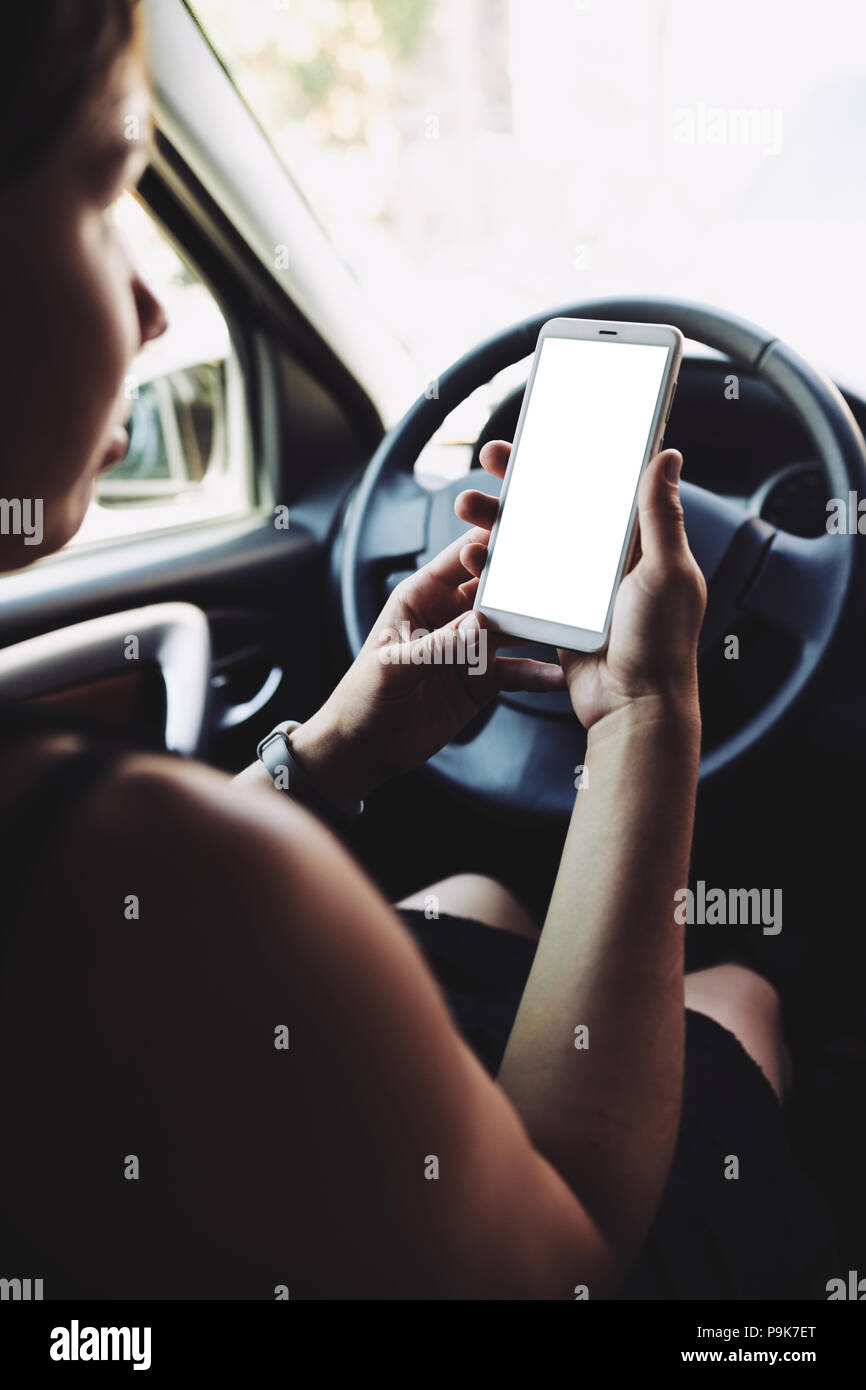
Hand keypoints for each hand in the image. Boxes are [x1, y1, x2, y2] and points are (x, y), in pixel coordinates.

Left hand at [289, 442, 564, 804]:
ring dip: (541, 626)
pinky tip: (562, 676)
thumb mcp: (394, 666)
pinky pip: (518, 671)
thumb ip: (437, 644)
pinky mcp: (483, 679)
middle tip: (564, 578)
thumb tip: (479, 621)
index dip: (493, 544)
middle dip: (528, 582)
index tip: (529, 535)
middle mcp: (452, 615)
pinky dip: (539, 673)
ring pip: (514, 627)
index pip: (462, 557)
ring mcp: (471, 647)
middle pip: (497, 589)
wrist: (364, 748)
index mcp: (422, 595)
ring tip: (573, 623)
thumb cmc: (364, 696)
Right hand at [457, 443, 706, 733]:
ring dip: (497, 524)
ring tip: (467, 508)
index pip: (599, 487)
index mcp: (638, 545)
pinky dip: (495, 571)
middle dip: (521, 483)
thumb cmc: (661, 645)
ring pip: (530, 544)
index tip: (541, 435)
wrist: (633, 709)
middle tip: (491, 458)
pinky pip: (519, 585)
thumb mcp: (666, 572)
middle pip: (556, 509)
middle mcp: (605, 563)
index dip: (570, 458)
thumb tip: (667, 456)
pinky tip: (472, 558)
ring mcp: (576, 591)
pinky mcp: (553, 617)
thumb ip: (661, 515)